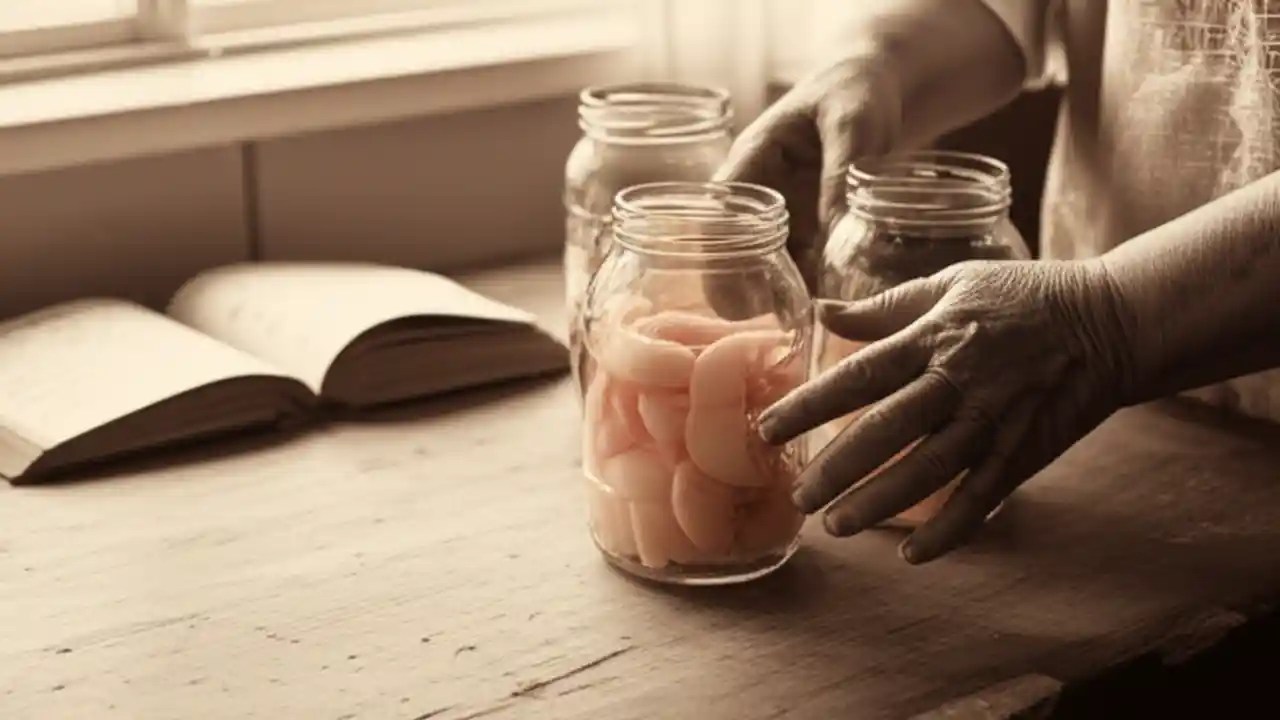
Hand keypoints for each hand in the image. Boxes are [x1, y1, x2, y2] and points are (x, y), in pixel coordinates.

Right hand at [711, 54, 901, 301]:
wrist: (881, 87)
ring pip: (762, 263)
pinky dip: (804, 289)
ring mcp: (785, 215)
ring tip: (786, 321)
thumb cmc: (857, 91)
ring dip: (769, 292)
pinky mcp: (811, 230)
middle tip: (752, 312)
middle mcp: (760, 193)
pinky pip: (800, 266)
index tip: (725, 277)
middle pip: (728, 244)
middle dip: (734, 280)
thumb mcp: (852, 123)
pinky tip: (815, 313)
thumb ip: (842, 171)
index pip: (719, 207)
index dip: (714, 244)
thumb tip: (835, 231)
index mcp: (754, 158)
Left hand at [758, 259, 1136, 562]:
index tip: (768, 430)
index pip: (859, 375)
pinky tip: (912, 555)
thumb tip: (822, 309)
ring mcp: (992, 420)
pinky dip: (950, 530)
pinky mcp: (1023, 452)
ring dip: (881, 502)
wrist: (1110, 321)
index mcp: (933, 336)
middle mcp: (958, 381)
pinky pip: (981, 498)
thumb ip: (884, 306)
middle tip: (798, 496)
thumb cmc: (1023, 296)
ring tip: (837, 526)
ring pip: (929, 469)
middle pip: (887, 429)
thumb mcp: (950, 284)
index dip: (810, 405)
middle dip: (838, 466)